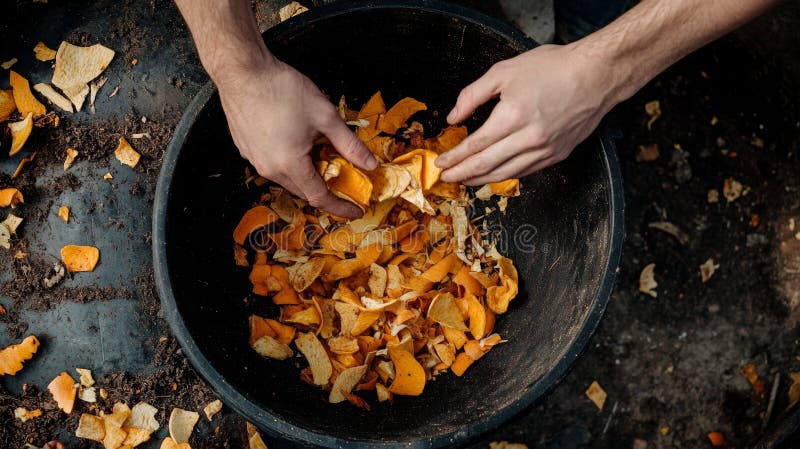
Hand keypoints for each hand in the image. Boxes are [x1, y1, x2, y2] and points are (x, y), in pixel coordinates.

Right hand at [216, 59, 376, 217]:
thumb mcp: (325, 116)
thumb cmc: (281, 89)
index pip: (319, 197)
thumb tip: (369, 164)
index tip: (355, 210)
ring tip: (321, 154)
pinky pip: (272, 164)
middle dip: (325, 189)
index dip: (340, 207)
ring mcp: (253, 159)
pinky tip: (298, 143)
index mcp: (290, 164)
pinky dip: (289, 162)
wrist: (242, 70)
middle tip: (344, 180)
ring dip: (306, 173)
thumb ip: (349, 144)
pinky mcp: (245, 148)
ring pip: (287, 177)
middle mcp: (269, 168)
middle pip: (303, 189)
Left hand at [435, 44, 617, 184]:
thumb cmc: (554, 68)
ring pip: (505, 174)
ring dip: (480, 179)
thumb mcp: (504, 71)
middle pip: (486, 165)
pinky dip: (504, 175)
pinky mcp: (557, 155)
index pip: (475, 146)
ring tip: (465, 179)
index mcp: (512, 116)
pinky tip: (493, 174)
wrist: (597, 74)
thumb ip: (473, 95)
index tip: (440, 163)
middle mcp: (529, 139)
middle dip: (461, 174)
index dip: (454, 157)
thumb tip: (454, 117)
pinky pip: (524, 171)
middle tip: (446, 178)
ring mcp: (545, 150)